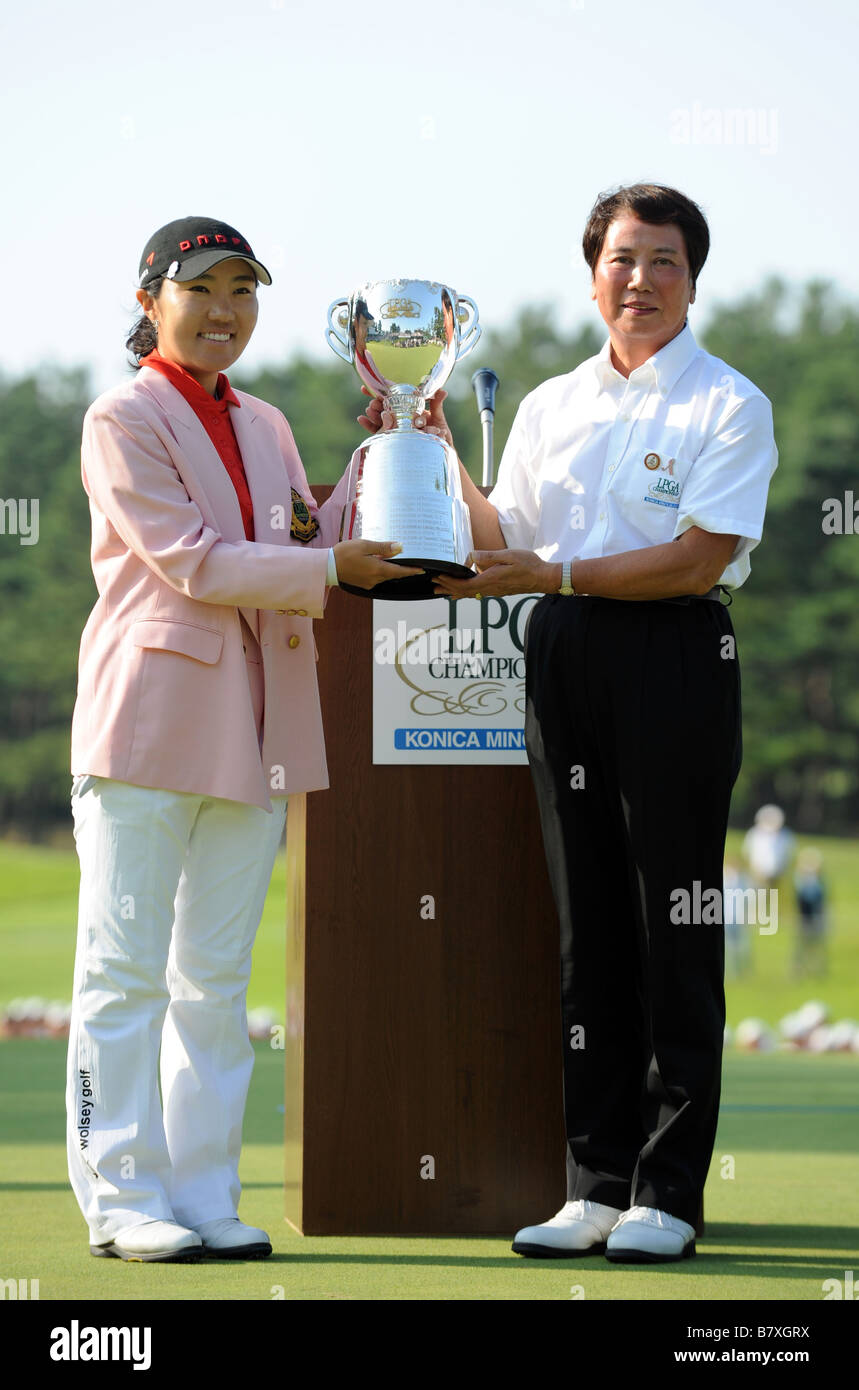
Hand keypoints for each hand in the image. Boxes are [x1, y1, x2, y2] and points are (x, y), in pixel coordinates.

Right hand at [333, 539, 423, 589]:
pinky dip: (381, 570)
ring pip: (385, 575)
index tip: (422, 570)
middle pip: (394, 574)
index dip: (412, 570)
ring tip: (393, 558)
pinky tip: (377, 562)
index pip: (400, 571)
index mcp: (377, 569)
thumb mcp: (365, 545)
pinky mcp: (364, 584)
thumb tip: (400, 547)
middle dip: (403, 569)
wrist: (327, 566)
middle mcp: (375, 579)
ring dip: (390, 568)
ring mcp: (369, 583)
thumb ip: (383, 548)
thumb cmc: (344, 553)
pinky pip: (377, 577)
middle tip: (412, 562)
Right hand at [357, 387, 453, 448]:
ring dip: (372, 413)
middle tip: (372, 400)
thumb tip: (443, 391)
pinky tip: (361, 419)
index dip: (384, 391)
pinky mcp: (392, 438)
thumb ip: (437, 405)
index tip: (375, 384)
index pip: (395, 397)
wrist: (440, 454)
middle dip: (377, 403)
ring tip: (368, 409)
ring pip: (380, 418)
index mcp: (410, 410)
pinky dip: (369, 425)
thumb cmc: (441, 436)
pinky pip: (378, 431)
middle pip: (385, 407)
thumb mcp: (439, 419)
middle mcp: (402, 417)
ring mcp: (396, 428)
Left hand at [433, 549, 559, 597]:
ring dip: (454, 592)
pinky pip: (477, 594)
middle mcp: (490, 589)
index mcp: (490, 580)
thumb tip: (471, 557)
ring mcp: (494, 591)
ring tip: (441, 592)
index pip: (464, 584)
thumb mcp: (509, 555)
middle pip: (463, 591)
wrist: (543, 578)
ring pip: (469, 594)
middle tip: (433, 585)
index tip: (438, 577)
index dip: (449, 581)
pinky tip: (462, 593)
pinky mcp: (498, 590)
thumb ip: (489, 557)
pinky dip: (465, 593)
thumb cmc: (529, 565)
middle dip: (447, 588)